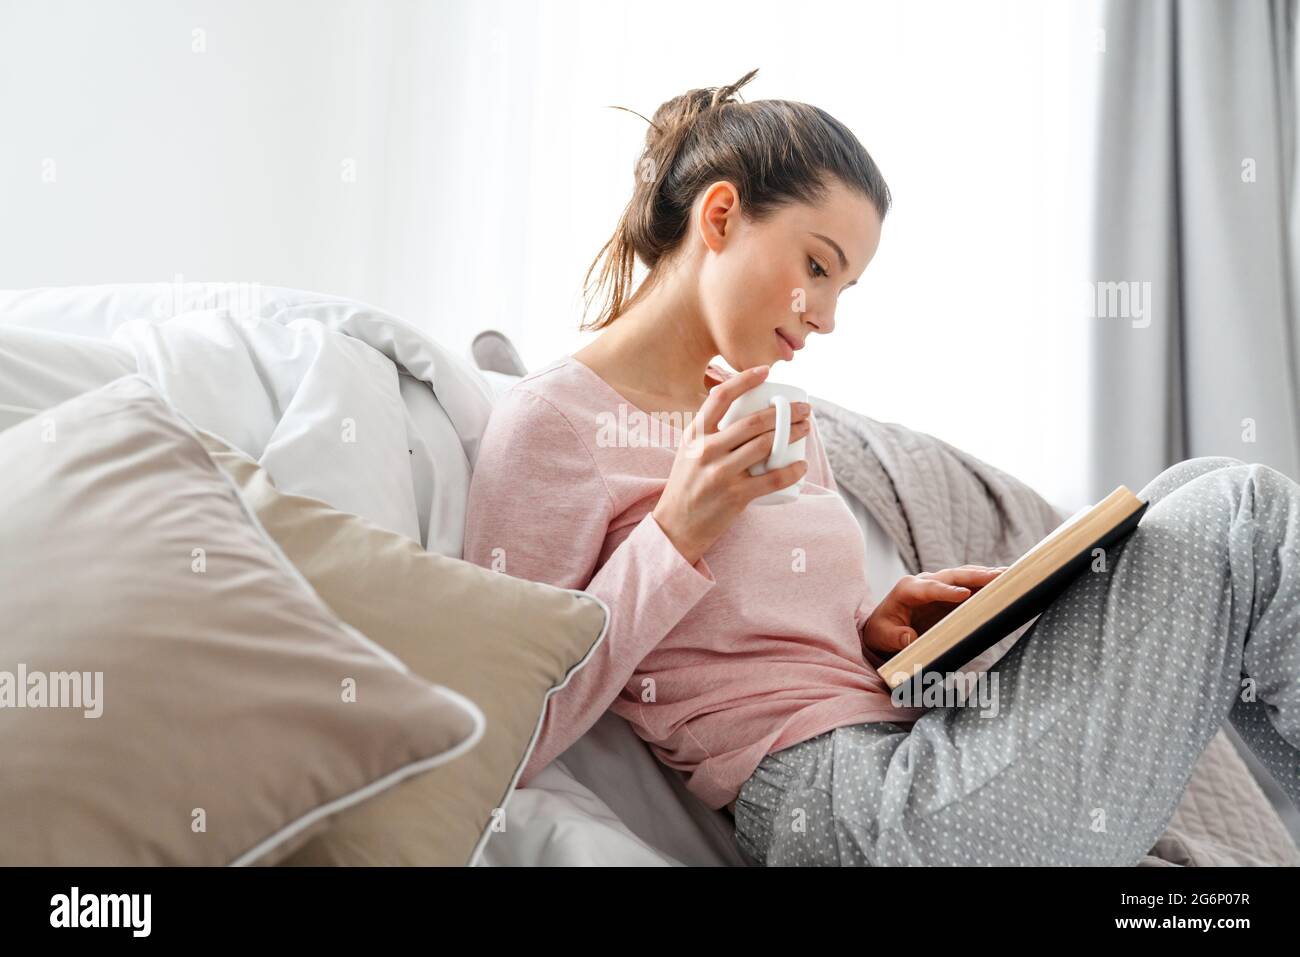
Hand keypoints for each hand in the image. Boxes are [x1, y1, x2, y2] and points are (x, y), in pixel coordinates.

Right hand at [652, 365, 811, 564]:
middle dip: (785, 411)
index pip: (720, 397)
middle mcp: (706, 450)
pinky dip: (792, 471)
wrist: (675, 526)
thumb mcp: (688, 451)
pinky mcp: (735, 496)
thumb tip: (740, 410)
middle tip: (803, 409)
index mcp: (694, 434)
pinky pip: (772, 479)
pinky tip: (801, 465)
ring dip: (792, 434)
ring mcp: (721, 473)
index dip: (744, 380)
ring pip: (766, 446)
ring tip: (805, 429)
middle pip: (752, 421)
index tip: (766, 372)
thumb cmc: (686, 485)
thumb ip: (708, 432)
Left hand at [861, 565, 1008, 658]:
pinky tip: (1005, 581)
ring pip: (965, 576)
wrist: (885, 626)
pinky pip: (970, 584)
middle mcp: (925, 581)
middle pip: (952, 576)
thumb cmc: (883, 630)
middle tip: (999, 576)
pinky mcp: (950, 592)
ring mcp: (939, 585)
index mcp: (908, 589)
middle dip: (975, 576)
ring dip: (986, 575)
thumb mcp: (882, 635)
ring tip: (1009, 575)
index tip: (964, 594)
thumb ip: (895, 636)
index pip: (929, 588)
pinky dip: (986, 583)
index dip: (946, 591)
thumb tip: (909, 638)